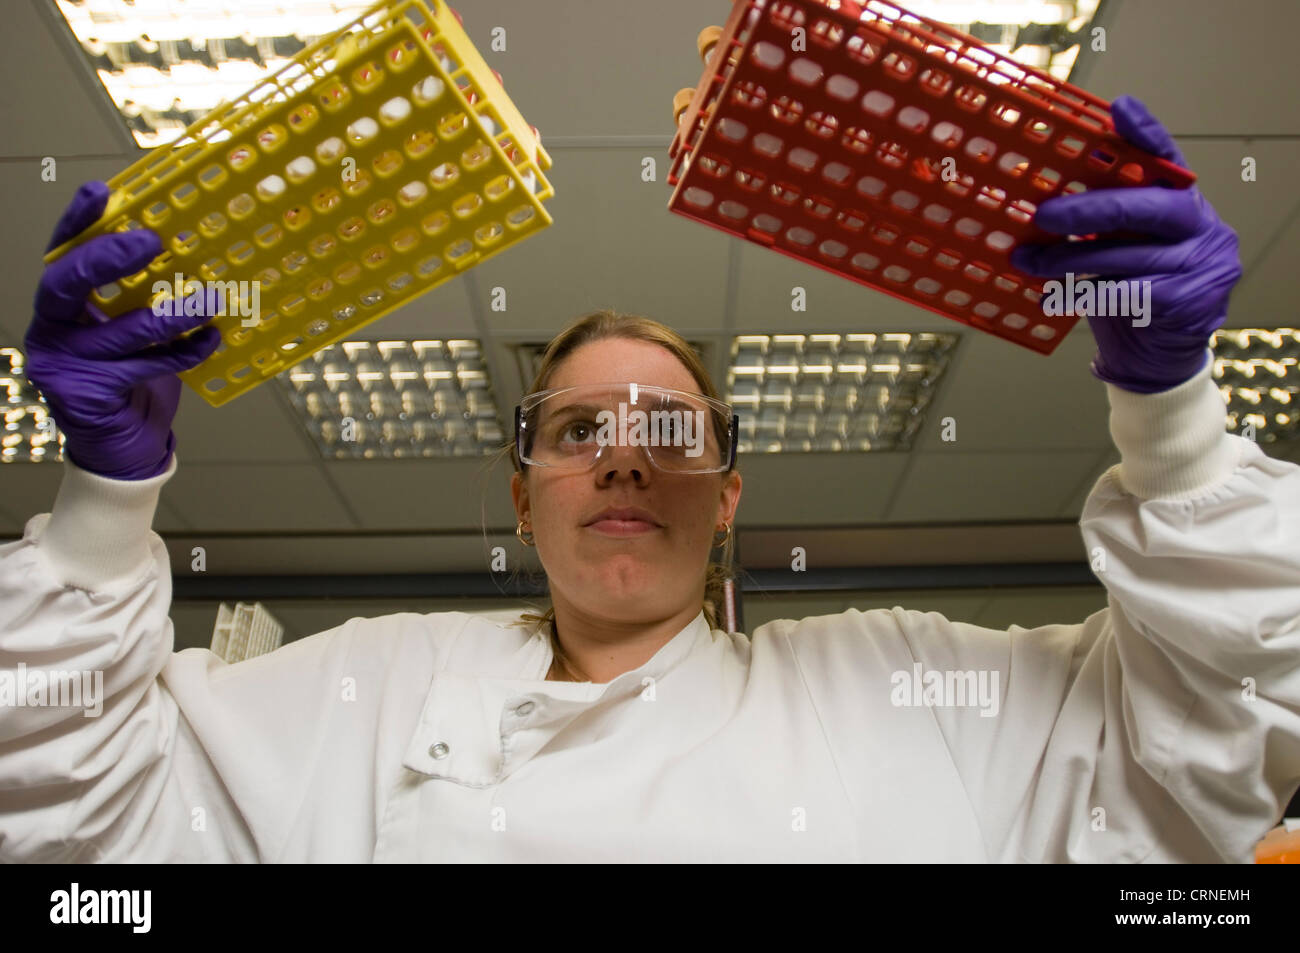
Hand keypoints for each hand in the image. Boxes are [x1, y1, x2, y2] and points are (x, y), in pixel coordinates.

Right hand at [24, 181, 221, 479]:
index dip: (78, 222)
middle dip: (109, 258)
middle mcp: (52, 328)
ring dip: (173, 314)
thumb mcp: (132, 329)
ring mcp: (62, 363)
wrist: (123, 445)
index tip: (100, 192)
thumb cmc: (130, 379)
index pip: (63, 253)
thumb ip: (142, 296)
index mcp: (61, 304)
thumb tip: (193, 251)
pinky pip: (143, 367)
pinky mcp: (85, 396)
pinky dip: (184, 353)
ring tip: (211, 298)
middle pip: (67, 282)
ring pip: (121, 331)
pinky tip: (212, 340)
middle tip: (151, 242)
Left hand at [1010, 96, 1241, 393]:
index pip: (1166, 157)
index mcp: (1182, 199)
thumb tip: (1038, 197)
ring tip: (1028, 260)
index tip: (1119, 109)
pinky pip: (1126, 294)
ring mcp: (1201, 263)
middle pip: (1143, 207)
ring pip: (1126, 256)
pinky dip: (1085, 294)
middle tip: (1043, 214)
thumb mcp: (1120, 244)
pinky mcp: (1189, 301)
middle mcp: (1199, 224)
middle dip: (1088, 210)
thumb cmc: (1132, 287)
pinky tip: (1055, 295)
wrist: (1158, 355)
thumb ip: (1101, 217)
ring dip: (1069, 260)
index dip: (1144, 133)